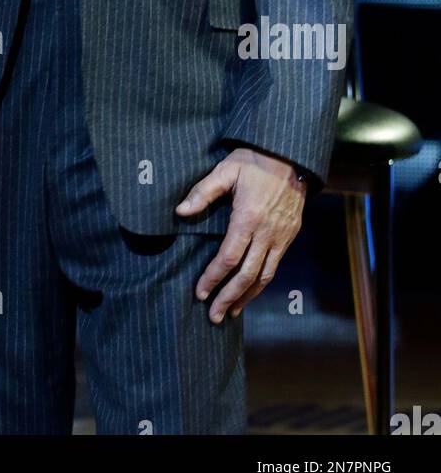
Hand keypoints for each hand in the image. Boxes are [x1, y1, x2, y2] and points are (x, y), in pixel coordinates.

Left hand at [175, 147, 305, 322]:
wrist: (291, 157)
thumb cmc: (254, 161)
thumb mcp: (226, 170)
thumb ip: (203, 192)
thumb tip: (180, 211)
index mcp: (248, 218)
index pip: (228, 258)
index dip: (213, 278)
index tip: (200, 293)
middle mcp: (267, 233)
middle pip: (246, 275)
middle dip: (228, 297)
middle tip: (213, 316)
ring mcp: (281, 237)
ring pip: (264, 276)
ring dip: (247, 297)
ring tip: (231, 312)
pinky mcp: (289, 236)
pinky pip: (274, 267)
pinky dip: (261, 283)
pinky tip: (250, 291)